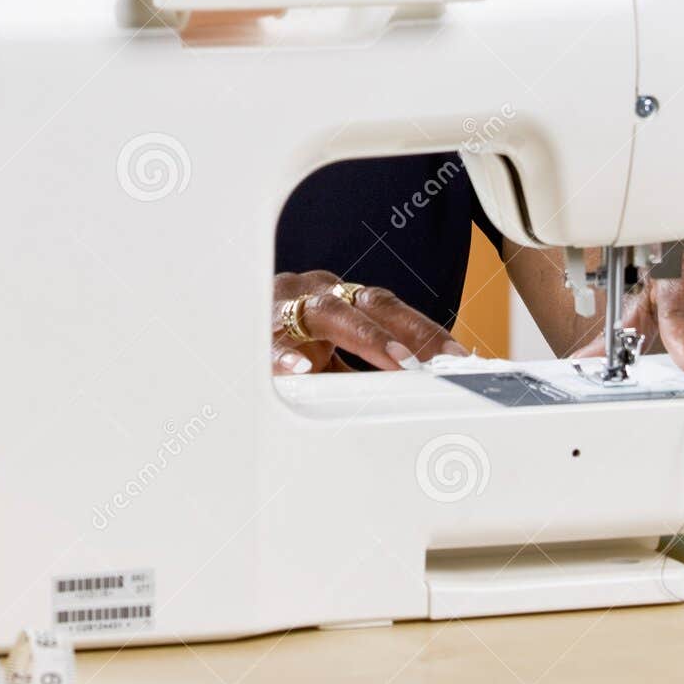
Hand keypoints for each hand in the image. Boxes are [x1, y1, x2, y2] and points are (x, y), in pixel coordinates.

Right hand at [272, 270, 468, 373]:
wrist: (225, 319)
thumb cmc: (285, 339)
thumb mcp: (330, 352)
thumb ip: (366, 366)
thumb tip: (419, 390)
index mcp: (339, 296)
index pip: (391, 307)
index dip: (425, 330)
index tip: (459, 358)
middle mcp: (317, 293)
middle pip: (373, 304)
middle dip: (411, 333)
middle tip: (441, 361)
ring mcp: (286, 305)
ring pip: (331, 313)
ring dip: (368, 338)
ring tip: (399, 362)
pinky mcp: (255, 330)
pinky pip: (272, 343)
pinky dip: (287, 356)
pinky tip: (301, 369)